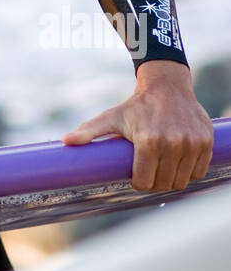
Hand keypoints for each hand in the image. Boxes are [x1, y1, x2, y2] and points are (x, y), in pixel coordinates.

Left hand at [61, 61, 213, 191]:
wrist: (167, 86)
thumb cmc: (136, 106)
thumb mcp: (111, 118)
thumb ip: (89, 131)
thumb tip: (65, 141)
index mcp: (148, 141)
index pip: (144, 182)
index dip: (138, 182)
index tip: (136, 175)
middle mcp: (172, 143)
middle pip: (164, 184)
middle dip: (154, 182)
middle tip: (149, 170)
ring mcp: (192, 143)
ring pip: (182, 180)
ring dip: (172, 178)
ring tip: (163, 165)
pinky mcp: (206, 142)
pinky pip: (199, 171)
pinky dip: (190, 170)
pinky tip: (179, 159)